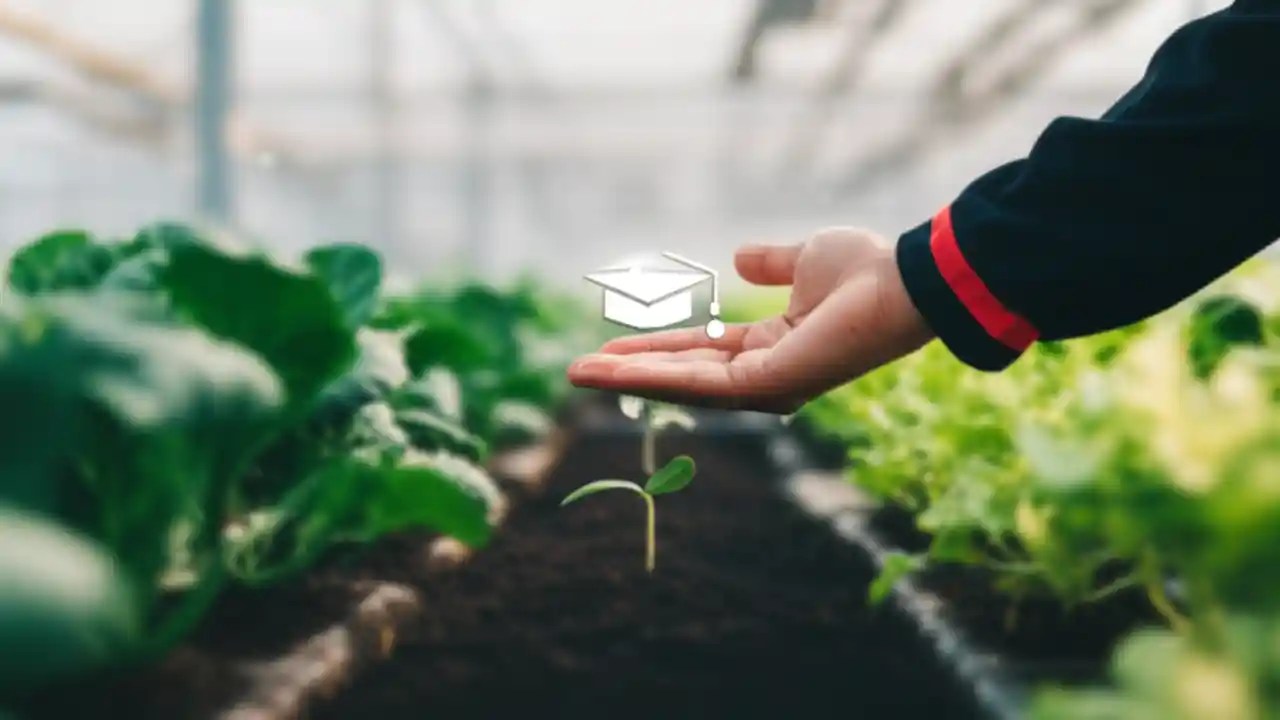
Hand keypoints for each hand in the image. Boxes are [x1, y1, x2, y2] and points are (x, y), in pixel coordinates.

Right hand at [567, 228, 935, 412]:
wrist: (904, 280)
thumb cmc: (867, 270)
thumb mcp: (804, 258)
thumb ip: (770, 262)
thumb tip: (738, 256)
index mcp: (771, 348)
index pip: (699, 353)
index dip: (655, 350)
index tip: (611, 344)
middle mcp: (764, 375)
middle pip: (682, 377)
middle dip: (629, 374)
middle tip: (576, 371)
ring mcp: (766, 386)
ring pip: (682, 386)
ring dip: (629, 379)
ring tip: (579, 374)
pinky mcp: (767, 385)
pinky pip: (700, 383)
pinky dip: (655, 376)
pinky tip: (617, 369)